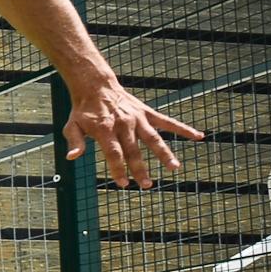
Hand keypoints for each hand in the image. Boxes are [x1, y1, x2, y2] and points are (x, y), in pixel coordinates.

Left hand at [63, 77, 201, 188]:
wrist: (96, 86)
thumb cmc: (83, 111)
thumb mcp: (72, 126)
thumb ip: (75, 142)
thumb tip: (71, 158)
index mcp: (105, 130)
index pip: (114, 154)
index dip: (119, 169)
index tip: (123, 184)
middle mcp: (124, 125)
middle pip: (134, 150)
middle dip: (140, 169)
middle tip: (146, 185)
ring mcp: (138, 119)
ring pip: (154, 138)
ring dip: (165, 154)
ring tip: (175, 167)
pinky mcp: (147, 113)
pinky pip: (168, 122)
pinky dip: (183, 129)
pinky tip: (198, 136)